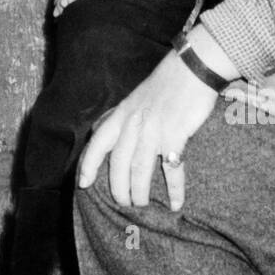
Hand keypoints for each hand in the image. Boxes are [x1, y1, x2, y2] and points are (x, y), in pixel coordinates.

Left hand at [77, 50, 218, 209]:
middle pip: (118, 163)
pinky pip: (172, 170)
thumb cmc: (166, 83)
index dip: (89, 164)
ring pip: (139, 169)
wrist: (192, 69)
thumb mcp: (136, 97)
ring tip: (140, 205)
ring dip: (139, 191)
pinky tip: (175, 203)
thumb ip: (125, 117)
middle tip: (122, 202)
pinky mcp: (175, 136)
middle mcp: (134, 123)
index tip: (83, 183)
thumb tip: (113, 136)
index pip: (98, 142)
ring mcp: (153, 130)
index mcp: (122, 114)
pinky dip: (174, 190)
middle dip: (118, 187)